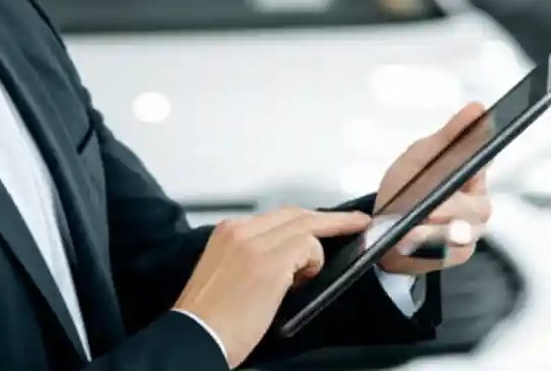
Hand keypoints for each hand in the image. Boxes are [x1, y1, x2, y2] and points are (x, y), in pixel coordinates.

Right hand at [174, 207, 370, 367]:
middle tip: (356, 222)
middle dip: (330, 219)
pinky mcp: (271, 263)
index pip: (276, 216)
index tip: (325, 222)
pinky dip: (313, 263)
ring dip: (321, 247)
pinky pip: (308, 247)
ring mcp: (256, 244)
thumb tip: (287, 262)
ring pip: (306, 226)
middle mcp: (241, 231)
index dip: (306, 219)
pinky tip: (302, 283)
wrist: (195, 336)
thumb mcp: (225, 274)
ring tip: (315, 272)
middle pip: (295, 214)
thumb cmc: (209, 317)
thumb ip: (251, 257)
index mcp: (228, 232)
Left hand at [375, 102, 493, 275]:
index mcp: (471, 172)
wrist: (385, 229)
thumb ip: (450, 136)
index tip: (469, 158)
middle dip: (451, 207)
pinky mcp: (459, 253)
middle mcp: (477, 201)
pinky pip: (451, 251)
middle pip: (477, 205)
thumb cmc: (407, 188)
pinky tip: (411, 243)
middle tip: (430, 208)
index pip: (485, 160)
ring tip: (411, 230)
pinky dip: (429, 247)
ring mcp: (470, 230)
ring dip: (435, 230)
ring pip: (464, 231)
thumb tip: (478, 108)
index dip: (483, 157)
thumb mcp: (421, 156)